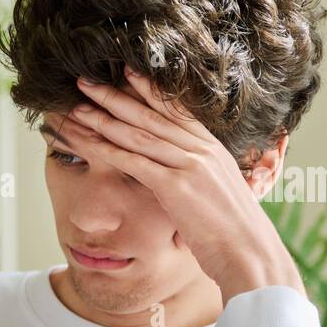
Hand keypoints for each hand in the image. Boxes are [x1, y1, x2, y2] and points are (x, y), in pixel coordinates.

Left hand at [64, 67, 304, 304]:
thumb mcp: (220, 195)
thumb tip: (189, 179)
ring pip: (139, 135)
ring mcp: (190, 166)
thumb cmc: (235, 233)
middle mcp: (201, 151)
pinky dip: (109, 149)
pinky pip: (135, 162)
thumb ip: (203, 178)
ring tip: (77, 107)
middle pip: (151, 116)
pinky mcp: (176, 187)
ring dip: (104, 119)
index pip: (175, 110)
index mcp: (213, 149)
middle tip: (87, 81)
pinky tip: (88, 140)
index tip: (124, 72)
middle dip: (115, 96)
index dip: (148, 90)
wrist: (250, 254)